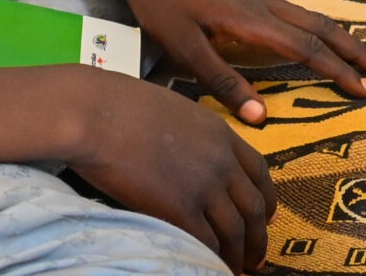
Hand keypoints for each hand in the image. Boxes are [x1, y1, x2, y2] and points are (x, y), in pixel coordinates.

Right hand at [64, 70, 277, 271]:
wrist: (98, 113)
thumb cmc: (122, 106)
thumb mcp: (176, 111)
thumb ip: (194, 136)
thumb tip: (192, 157)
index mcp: (221, 133)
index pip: (259, 171)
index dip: (267, 198)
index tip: (268, 217)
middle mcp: (220, 160)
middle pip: (254, 206)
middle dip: (258, 237)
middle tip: (256, 258)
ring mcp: (203, 185)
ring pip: (234, 230)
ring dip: (238, 254)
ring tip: (235, 269)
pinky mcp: (179, 207)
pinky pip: (205, 242)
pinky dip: (211, 258)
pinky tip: (207, 265)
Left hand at [108, 0, 365, 128]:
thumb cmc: (160, 7)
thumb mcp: (184, 50)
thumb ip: (223, 83)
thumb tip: (262, 117)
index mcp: (252, 20)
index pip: (307, 49)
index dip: (338, 71)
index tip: (364, 90)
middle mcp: (263, 6)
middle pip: (322, 28)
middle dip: (356, 50)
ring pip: (312, 18)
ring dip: (342, 38)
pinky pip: (297, 14)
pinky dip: (321, 29)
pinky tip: (323, 38)